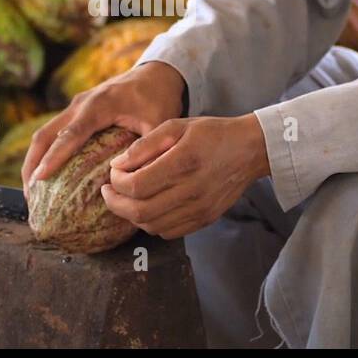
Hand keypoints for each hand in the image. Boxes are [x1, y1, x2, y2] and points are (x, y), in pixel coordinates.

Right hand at [21, 61, 186, 191]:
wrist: (155, 74)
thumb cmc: (157, 99)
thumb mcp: (160, 123)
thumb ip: (149, 149)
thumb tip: (132, 180)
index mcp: (99, 106)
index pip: (70, 135)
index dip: (54, 157)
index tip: (39, 179)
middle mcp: (80, 104)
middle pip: (45, 135)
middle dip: (33, 165)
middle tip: (30, 197)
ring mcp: (74, 108)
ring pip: (44, 134)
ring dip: (34, 161)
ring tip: (31, 193)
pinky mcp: (75, 113)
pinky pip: (52, 134)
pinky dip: (44, 155)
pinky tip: (45, 177)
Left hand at [101, 113, 269, 238]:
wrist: (250, 150)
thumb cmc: (211, 133)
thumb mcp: (177, 126)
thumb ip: (145, 145)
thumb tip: (117, 165)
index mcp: (183, 162)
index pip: (136, 185)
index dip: (116, 182)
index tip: (112, 172)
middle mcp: (192, 190)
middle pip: (139, 211)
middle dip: (115, 203)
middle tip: (108, 191)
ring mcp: (199, 208)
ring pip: (151, 226)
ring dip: (131, 214)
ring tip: (126, 198)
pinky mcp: (204, 219)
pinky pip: (168, 232)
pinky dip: (151, 223)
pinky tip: (148, 206)